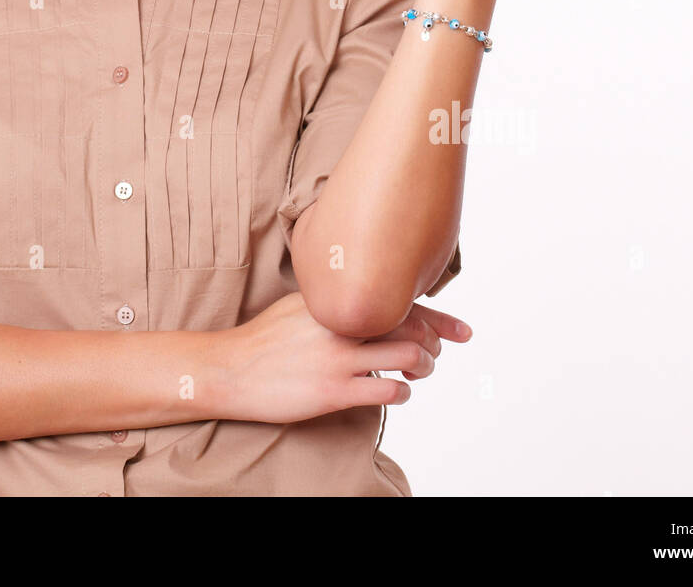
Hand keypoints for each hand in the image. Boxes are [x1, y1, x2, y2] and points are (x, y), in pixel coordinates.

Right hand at [218, 292, 472, 425]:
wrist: (231, 369)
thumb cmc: (265, 339)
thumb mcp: (299, 304)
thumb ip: (334, 301)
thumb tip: (366, 299)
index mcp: (335, 299)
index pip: (399, 300)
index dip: (438, 317)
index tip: (461, 330)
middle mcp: (341, 323)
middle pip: (411, 325)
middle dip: (436, 343)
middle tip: (437, 355)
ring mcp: (338, 358)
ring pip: (408, 357)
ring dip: (424, 367)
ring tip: (418, 373)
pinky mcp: (333, 391)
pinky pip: (387, 392)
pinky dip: (403, 393)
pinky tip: (398, 393)